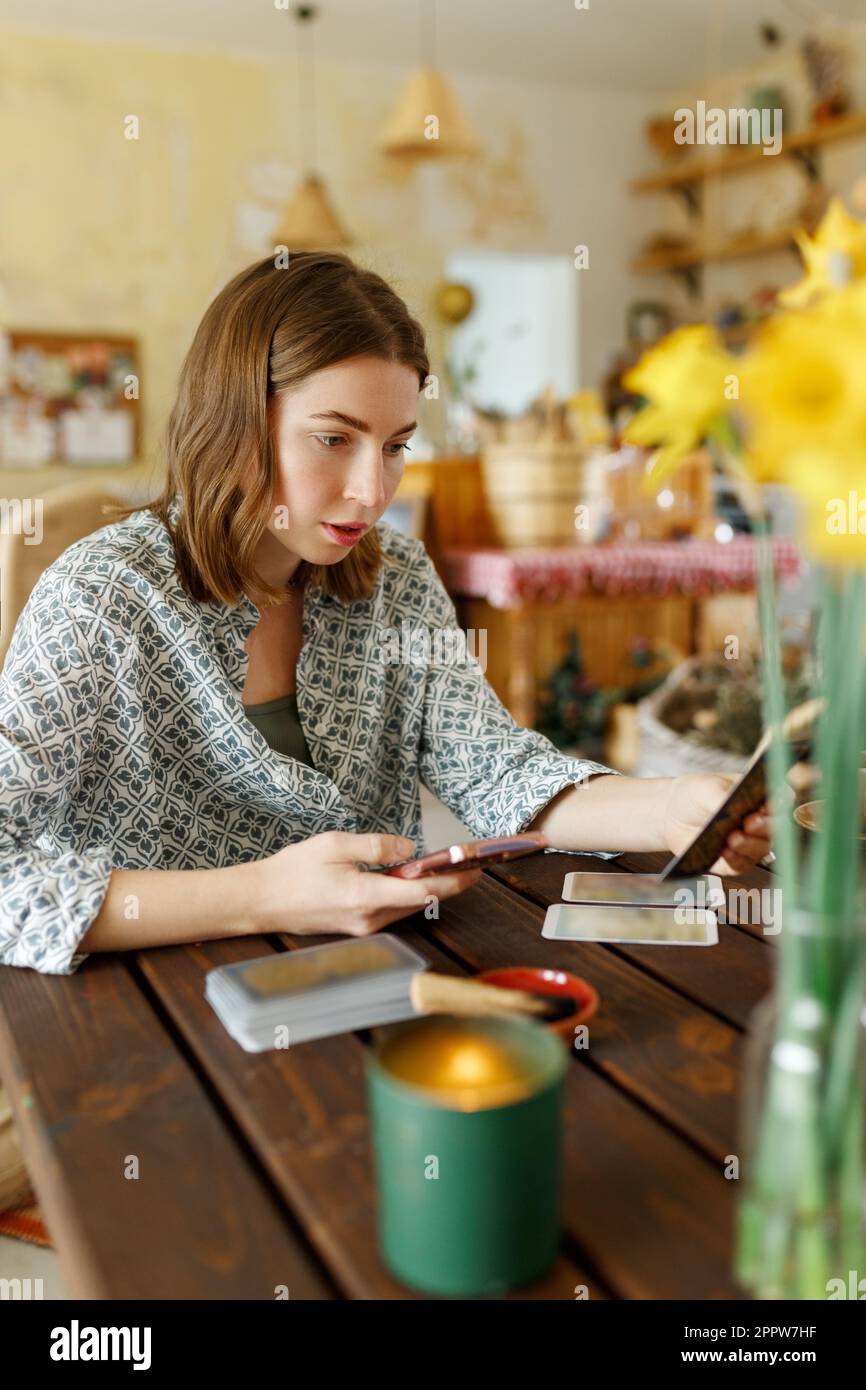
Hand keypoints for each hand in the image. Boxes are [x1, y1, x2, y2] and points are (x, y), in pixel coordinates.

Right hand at [252, 831, 481, 935]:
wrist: (261, 901)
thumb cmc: (293, 871)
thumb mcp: (336, 844)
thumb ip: (377, 847)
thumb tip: (408, 849)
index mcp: (367, 896)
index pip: (424, 892)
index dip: (453, 881)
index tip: (473, 869)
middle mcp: (370, 918)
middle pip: (422, 903)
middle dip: (447, 885)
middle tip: (467, 866)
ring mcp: (363, 927)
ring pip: (408, 909)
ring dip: (428, 891)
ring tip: (446, 871)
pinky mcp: (356, 928)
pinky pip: (392, 912)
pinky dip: (407, 897)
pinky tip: (411, 881)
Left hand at [662, 773, 772, 875]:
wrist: (671, 814)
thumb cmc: (694, 794)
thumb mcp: (705, 787)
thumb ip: (721, 794)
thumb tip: (733, 803)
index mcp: (758, 797)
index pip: (780, 799)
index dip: (779, 802)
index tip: (770, 804)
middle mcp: (759, 821)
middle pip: (775, 827)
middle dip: (764, 826)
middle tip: (750, 822)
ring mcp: (749, 842)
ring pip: (761, 848)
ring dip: (749, 844)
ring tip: (734, 838)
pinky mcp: (734, 861)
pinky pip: (741, 865)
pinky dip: (736, 860)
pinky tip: (726, 852)